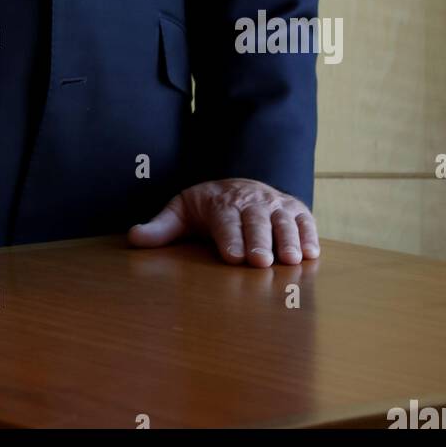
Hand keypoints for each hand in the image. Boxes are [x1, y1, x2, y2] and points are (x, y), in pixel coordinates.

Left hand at [127, 178, 320, 266]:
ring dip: (288, 240)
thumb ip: (160, 227)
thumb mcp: (181, 212)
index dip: (230, 238)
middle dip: (259, 241)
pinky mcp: (296, 210)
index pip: (226, 221)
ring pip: (284, 221)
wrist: (238, 184)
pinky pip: (306, 221)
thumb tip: (132, 238)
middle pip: (257, 222)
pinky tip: (312, 252)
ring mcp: (276, 205)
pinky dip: (310, 235)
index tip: (233, 257)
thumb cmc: (207, 207)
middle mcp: (251, 202)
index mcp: (222, 204)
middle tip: (261, 262)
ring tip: (291, 260)